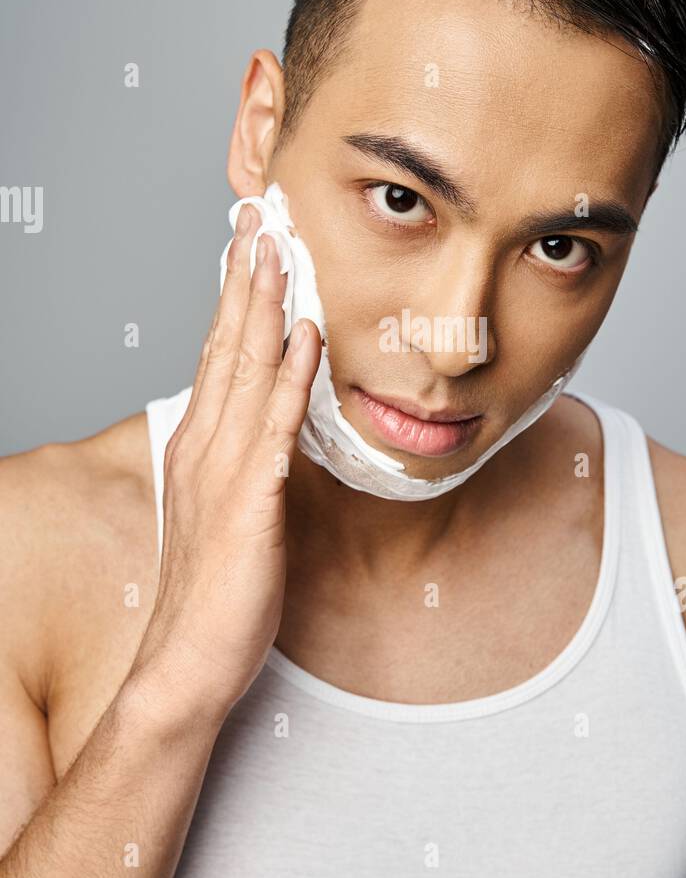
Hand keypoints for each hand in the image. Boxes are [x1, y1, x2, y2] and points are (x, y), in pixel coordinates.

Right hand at [129, 200, 321, 716]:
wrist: (188, 662)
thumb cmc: (217, 591)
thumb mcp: (237, 509)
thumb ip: (253, 460)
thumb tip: (279, 425)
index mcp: (203, 444)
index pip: (221, 353)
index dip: (239, 295)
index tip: (253, 243)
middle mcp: (206, 445)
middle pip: (228, 344)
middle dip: (246, 276)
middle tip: (260, 215)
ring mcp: (223, 471)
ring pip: (245, 370)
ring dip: (264, 305)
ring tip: (279, 247)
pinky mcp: (248, 504)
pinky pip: (273, 427)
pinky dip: (289, 376)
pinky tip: (305, 335)